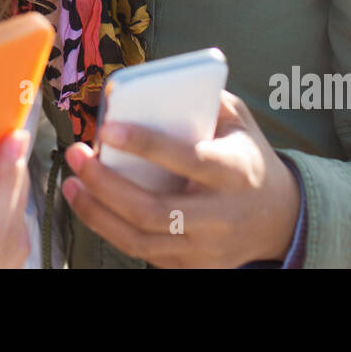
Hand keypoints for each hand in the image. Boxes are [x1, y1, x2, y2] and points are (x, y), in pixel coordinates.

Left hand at [60, 90, 300, 267]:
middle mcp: (221, 217)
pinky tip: (90, 205)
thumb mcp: (239, 121)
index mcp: (235, 172)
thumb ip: (205, 98)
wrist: (278, 217)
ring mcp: (205, 249)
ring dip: (97, 213)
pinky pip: (141, 252)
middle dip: (106, 185)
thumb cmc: (247, 158)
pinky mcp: (191, 266)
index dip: (146, 145)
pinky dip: (110, 229)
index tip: (107, 129)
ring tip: (71, 184)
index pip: (187, 160)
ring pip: (140, 240)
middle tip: (76, 155)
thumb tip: (153, 85)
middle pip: (153, 211)